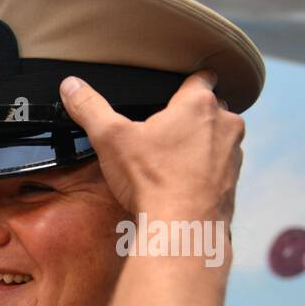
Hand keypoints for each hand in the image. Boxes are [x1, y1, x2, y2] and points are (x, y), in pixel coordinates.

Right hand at [60, 71, 244, 222]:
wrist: (183, 228)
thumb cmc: (152, 180)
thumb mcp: (110, 139)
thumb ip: (90, 108)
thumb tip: (71, 85)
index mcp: (198, 104)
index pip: (202, 77)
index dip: (185, 84)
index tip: (172, 94)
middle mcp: (225, 123)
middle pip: (209, 109)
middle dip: (189, 118)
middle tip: (161, 134)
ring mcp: (234, 153)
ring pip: (217, 138)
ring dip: (199, 145)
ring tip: (169, 163)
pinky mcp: (233, 181)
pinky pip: (219, 167)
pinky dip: (204, 172)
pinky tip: (181, 185)